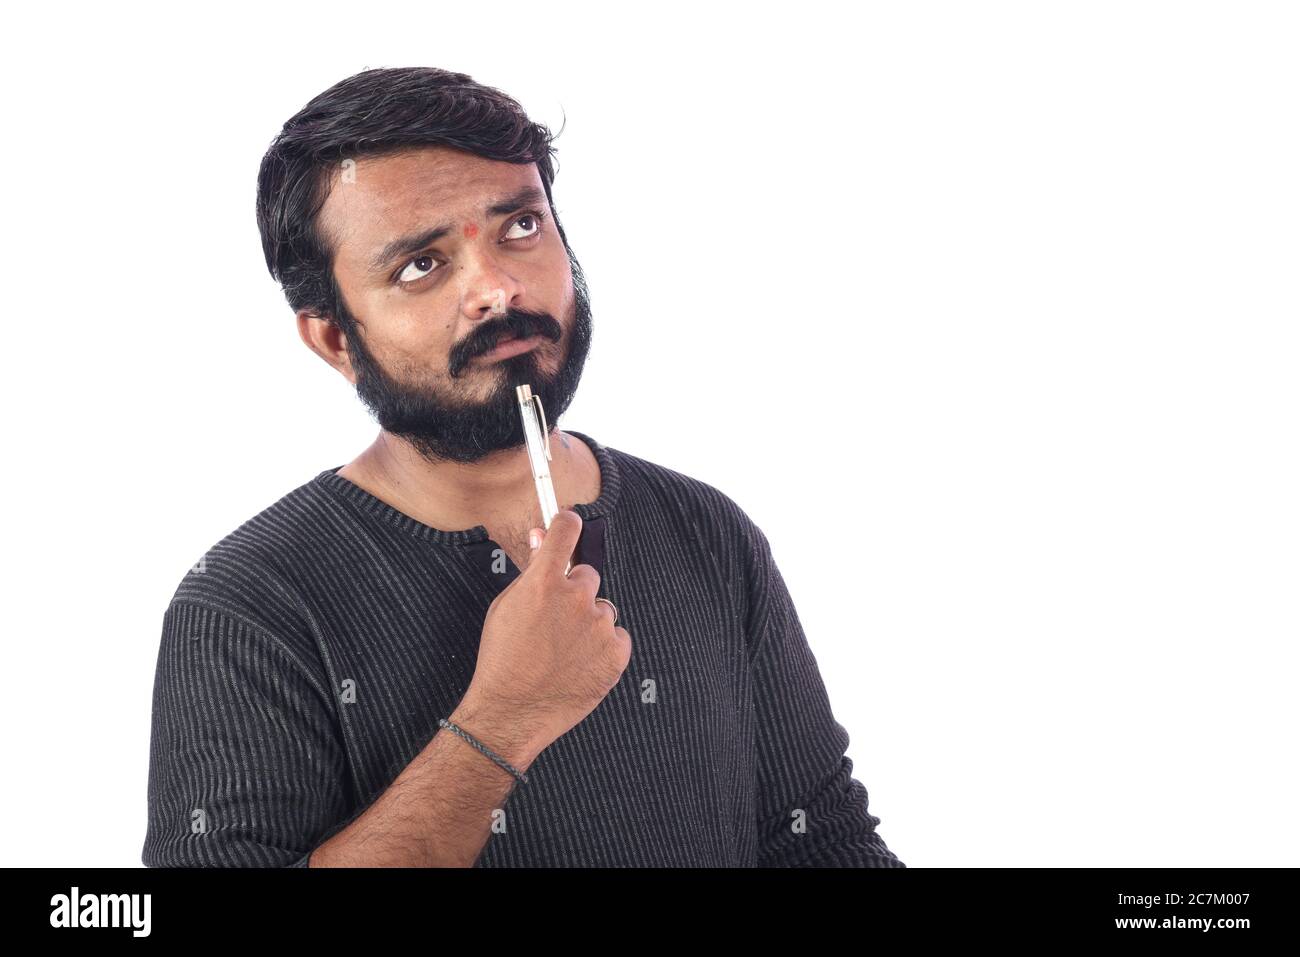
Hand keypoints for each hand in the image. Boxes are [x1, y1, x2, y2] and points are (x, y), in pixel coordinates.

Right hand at [463, 509, 631, 757]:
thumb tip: (541, 538)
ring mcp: (599, 626)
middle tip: (555, 622)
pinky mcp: (616, 652)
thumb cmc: (502, 660)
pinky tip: (580, 664)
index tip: (569, 523)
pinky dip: (603, 648)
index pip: (566, 530)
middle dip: (574, 593)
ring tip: (564, 651)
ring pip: (602, 610)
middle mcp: (576, 598)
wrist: (512, 711)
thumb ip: (530, 571)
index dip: (568, 523)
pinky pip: (616, 637)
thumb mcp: (506, 607)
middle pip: (587, 575)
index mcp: (544, 582)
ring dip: (589, 623)